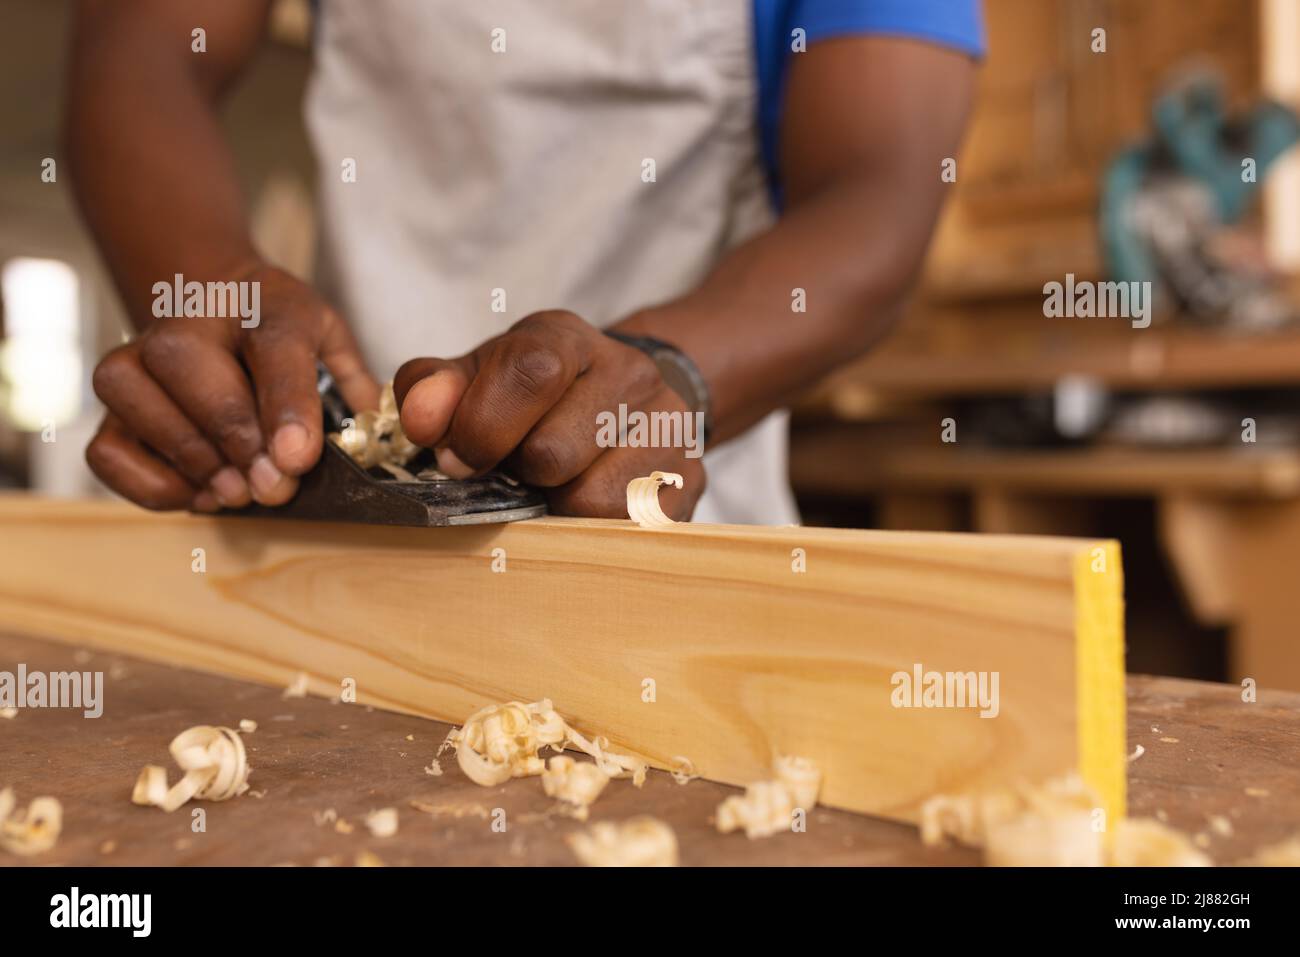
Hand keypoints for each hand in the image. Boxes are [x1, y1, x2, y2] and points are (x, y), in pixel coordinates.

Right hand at [86, 264, 379, 510]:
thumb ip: (354, 383)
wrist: (206, 297)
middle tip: (274, 488)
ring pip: (143, 410)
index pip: (275, 348)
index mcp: (261, 303)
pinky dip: (151, 484)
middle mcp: (187, 322)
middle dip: (241, 447)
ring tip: (239, 490)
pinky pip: (108, 451)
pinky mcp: (109, 402)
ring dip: (197, 464)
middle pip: (199, 381)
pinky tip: (199, 491)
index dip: (286, 409)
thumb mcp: (325, 336)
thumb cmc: (273, 328)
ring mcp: (135, 356)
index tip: (296, 460)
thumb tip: (372, 439)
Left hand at [393, 311, 705, 518]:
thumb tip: (420, 420)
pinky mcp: (690, 482)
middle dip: (516, 476)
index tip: (458, 457)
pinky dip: (589, 530)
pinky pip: (623, 530)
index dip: (482, 425)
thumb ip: (432, 390)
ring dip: (552, 508)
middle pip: (552, 452)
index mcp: (568, 339)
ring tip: (551, 487)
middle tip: (514, 471)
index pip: (529, 370)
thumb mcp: (477, 378)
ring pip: (588, 500)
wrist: (624, 403)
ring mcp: (669, 429)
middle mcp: (631, 374)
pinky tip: (581, 505)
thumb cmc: (534, 398)